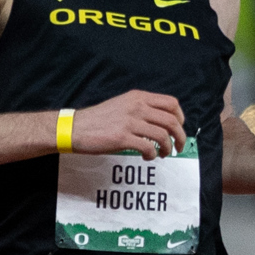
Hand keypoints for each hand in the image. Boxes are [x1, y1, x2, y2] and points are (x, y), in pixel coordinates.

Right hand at [69, 91, 187, 158]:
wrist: (74, 128)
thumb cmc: (98, 120)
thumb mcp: (122, 105)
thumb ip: (141, 109)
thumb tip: (161, 123)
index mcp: (138, 97)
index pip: (171, 103)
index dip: (180, 118)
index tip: (178, 129)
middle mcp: (137, 107)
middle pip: (171, 121)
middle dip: (180, 137)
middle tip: (178, 147)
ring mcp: (130, 122)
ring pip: (163, 135)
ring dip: (168, 148)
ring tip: (163, 154)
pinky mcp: (122, 138)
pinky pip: (148, 148)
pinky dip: (152, 155)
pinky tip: (147, 157)